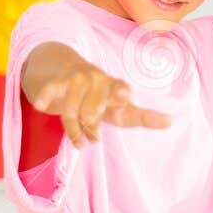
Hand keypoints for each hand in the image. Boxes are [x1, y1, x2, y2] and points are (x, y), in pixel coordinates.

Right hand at [26, 57, 171, 147]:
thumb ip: (143, 116)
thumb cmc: (96, 96)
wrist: (61, 71)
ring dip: (73, 132)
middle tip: (92, 139)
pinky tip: (41, 106)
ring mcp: (75, 79)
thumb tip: (171, 122)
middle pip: (91, 114)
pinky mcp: (56, 81)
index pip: (118, 90)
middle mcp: (96, 79)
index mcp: (114, 86)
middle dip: (89, 130)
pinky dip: (45, 97)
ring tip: (79, 142)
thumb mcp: (119, 108)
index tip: (124, 95)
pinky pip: (50, 91)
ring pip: (71, 112)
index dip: (119, 93)